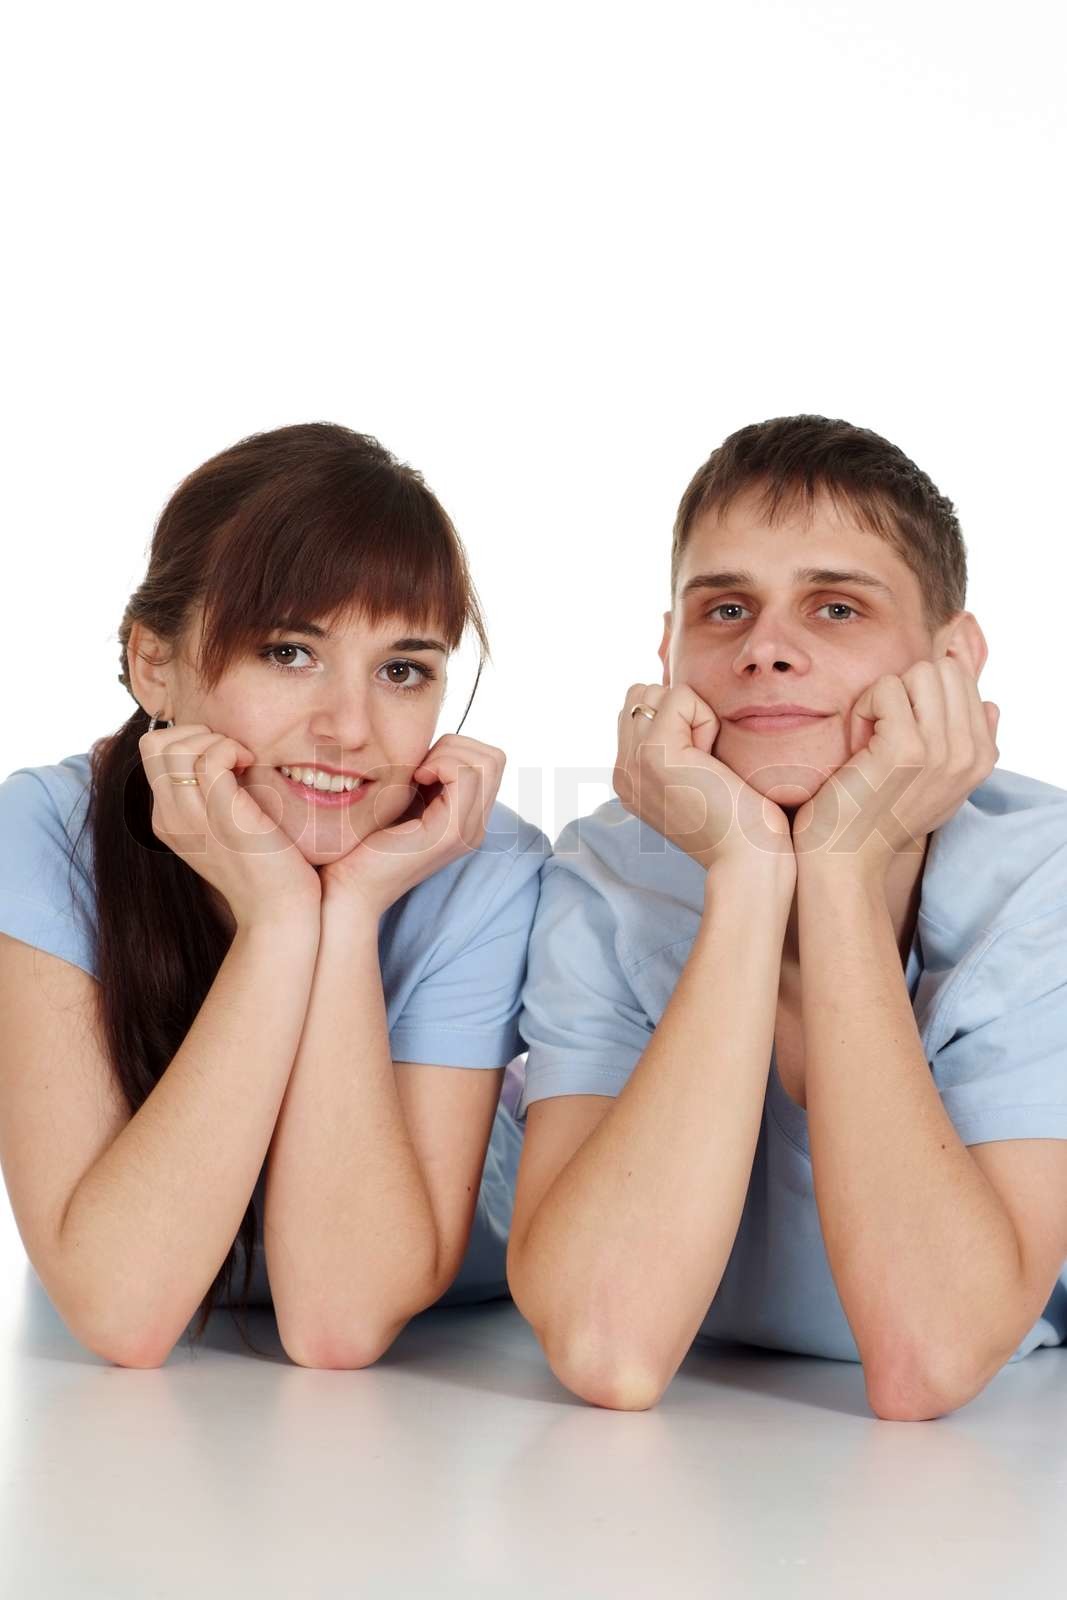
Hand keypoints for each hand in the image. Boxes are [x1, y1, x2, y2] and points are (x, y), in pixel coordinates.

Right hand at [139, 725, 322, 928]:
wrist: (276, 909)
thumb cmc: (261, 865)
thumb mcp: (222, 826)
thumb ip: (209, 795)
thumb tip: (216, 754)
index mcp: (166, 817)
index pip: (153, 753)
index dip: (189, 740)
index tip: (224, 758)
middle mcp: (169, 817)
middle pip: (154, 743)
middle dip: (196, 733)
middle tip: (231, 754)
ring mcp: (191, 818)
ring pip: (176, 747)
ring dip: (216, 740)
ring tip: (243, 760)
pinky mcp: (222, 816)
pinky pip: (211, 759)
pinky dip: (232, 749)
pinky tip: (251, 764)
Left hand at [318, 734, 505, 918]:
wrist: (349, 885)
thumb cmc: (364, 841)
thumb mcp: (405, 800)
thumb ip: (427, 777)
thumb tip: (435, 744)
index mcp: (468, 818)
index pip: (491, 761)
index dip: (457, 749)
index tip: (420, 766)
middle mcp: (476, 827)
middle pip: (494, 758)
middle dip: (455, 747)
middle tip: (419, 767)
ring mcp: (467, 832)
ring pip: (485, 763)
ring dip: (447, 754)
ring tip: (416, 775)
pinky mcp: (450, 834)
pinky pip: (466, 776)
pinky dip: (441, 764)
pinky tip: (415, 780)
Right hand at [614, 683, 796, 874]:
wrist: (749, 861)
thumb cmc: (741, 823)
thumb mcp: (695, 782)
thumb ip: (676, 749)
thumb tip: (676, 702)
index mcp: (628, 779)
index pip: (635, 711)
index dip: (677, 720)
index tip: (700, 766)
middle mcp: (622, 771)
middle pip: (639, 695)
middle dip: (679, 711)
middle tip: (706, 758)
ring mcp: (631, 763)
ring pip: (654, 692)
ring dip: (692, 714)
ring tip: (708, 759)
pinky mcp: (654, 754)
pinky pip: (679, 696)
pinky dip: (706, 718)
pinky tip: (714, 758)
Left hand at [791, 658, 999, 882]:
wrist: (847, 857)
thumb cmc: (881, 818)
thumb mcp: (942, 786)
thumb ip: (969, 747)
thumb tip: (989, 705)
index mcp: (982, 758)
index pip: (964, 682)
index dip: (922, 695)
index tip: (901, 732)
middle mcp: (969, 754)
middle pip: (944, 670)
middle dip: (907, 688)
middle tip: (884, 728)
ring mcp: (942, 750)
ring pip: (920, 673)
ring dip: (886, 696)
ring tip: (872, 734)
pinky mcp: (906, 748)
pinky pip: (887, 688)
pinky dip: (864, 707)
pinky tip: (858, 743)